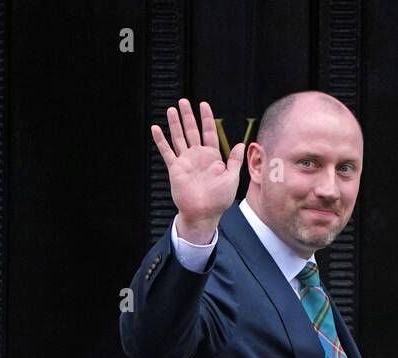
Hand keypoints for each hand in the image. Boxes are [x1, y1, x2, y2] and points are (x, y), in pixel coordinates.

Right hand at [150, 98, 243, 239]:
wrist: (203, 214)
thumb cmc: (219, 200)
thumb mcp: (232, 178)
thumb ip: (235, 160)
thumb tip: (241, 144)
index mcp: (212, 157)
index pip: (209, 132)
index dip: (206, 118)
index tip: (204, 105)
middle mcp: (198, 156)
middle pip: (192, 130)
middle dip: (188, 116)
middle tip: (183, 102)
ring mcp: (186, 161)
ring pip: (179, 137)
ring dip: (175, 124)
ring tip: (171, 109)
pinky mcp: (175, 168)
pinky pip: (167, 151)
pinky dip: (161, 140)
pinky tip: (156, 129)